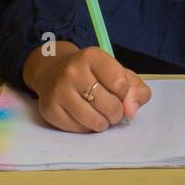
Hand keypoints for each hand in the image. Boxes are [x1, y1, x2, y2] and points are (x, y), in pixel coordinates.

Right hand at [30, 44, 152, 132]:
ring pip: (94, 120)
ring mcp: (59, 90)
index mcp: (92, 56)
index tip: (119, 93)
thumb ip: (135, 89)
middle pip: (109, 105)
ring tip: (101, 116)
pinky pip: (77, 129)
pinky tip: (84, 118)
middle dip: (116, 113)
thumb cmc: (92, 74)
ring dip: (103, 123)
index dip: (125, 94)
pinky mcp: (49, 109)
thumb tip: (131, 111)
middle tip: (112, 110)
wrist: (52, 73)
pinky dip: (86, 128)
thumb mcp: (117, 72)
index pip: (120, 83)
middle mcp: (73, 71)